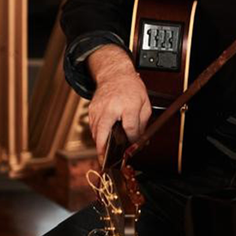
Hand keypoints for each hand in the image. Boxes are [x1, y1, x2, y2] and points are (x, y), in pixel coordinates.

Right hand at [86, 45, 151, 159]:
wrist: (114, 74)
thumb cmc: (131, 88)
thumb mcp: (144, 103)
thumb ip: (143, 123)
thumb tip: (140, 140)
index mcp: (127, 105)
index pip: (129, 128)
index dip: (131, 139)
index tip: (131, 145)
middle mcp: (110, 108)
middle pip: (103, 133)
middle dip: (104, 150)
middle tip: (106, 162)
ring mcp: (98, 109)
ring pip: (95, 132)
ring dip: (99, 144)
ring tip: (105, 154)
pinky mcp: (91, 110)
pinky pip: (93, 127)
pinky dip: (97, 135)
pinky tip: (102, 140)